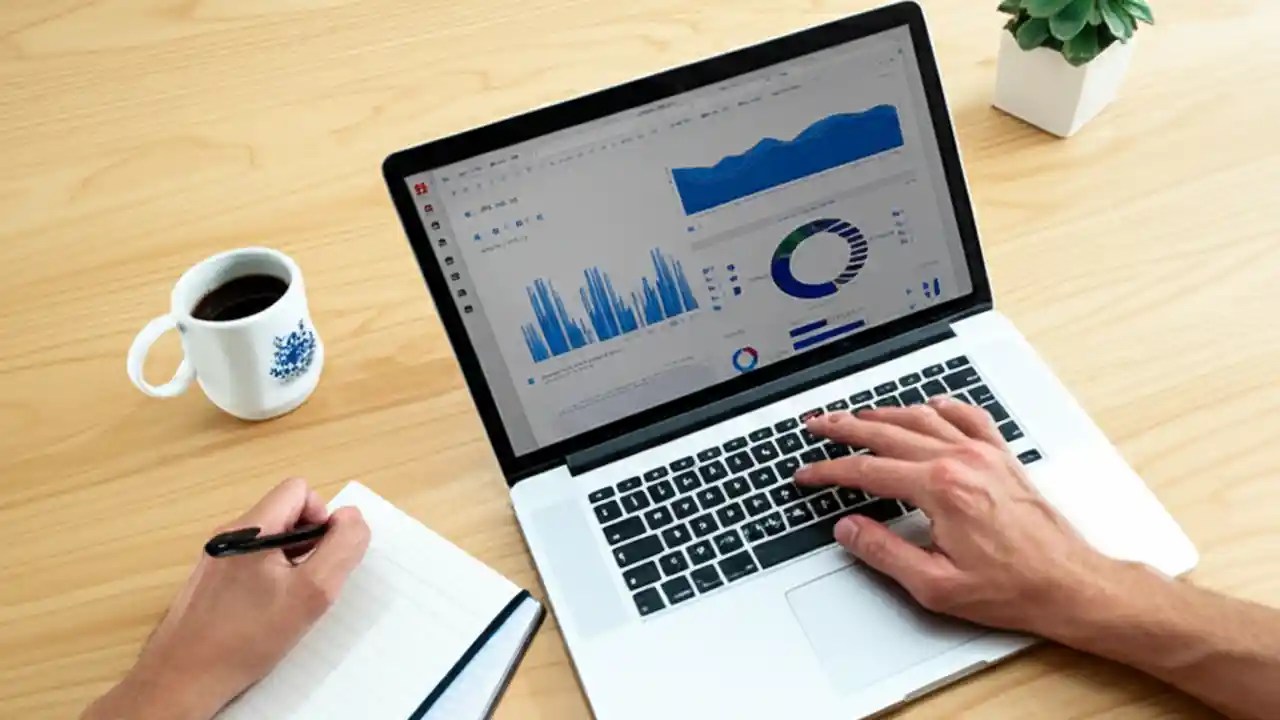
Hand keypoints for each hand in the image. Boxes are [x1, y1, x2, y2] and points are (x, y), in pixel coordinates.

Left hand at [83, 478, 370, 719]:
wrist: (183, 678)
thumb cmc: (247, 638)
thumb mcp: (311, 593)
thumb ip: (340, 548)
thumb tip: (352, 517)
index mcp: (251, 527)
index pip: (298, 490)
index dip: (321, 517)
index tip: (321, 557)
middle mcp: (228, 534)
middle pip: (284, 513)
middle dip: (307, 542)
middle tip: (308, 583)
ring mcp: (215, 557)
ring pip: (268, 540)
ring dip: (289, 562)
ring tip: (286, 601)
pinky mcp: (208, 580)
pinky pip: (250, 562)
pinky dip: (267, 579)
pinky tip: (265, 612)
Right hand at [794, 396, 1120, 638]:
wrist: (1070, 584)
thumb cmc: (1013, 588)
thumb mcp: (935, 585)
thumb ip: (884, 552)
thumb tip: (849, 529)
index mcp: (941, 490)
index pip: (868, 471)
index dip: (830, 471)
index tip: (807, 474)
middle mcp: (962, 461)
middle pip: (888, 433)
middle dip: (845, 428)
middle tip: (817, 426)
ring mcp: (984, 454)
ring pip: (922, 418)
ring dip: (883, 413)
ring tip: (856, 416)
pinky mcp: (1002, 458)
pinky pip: (967, 417)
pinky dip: (941, 407)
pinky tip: (928, 406)